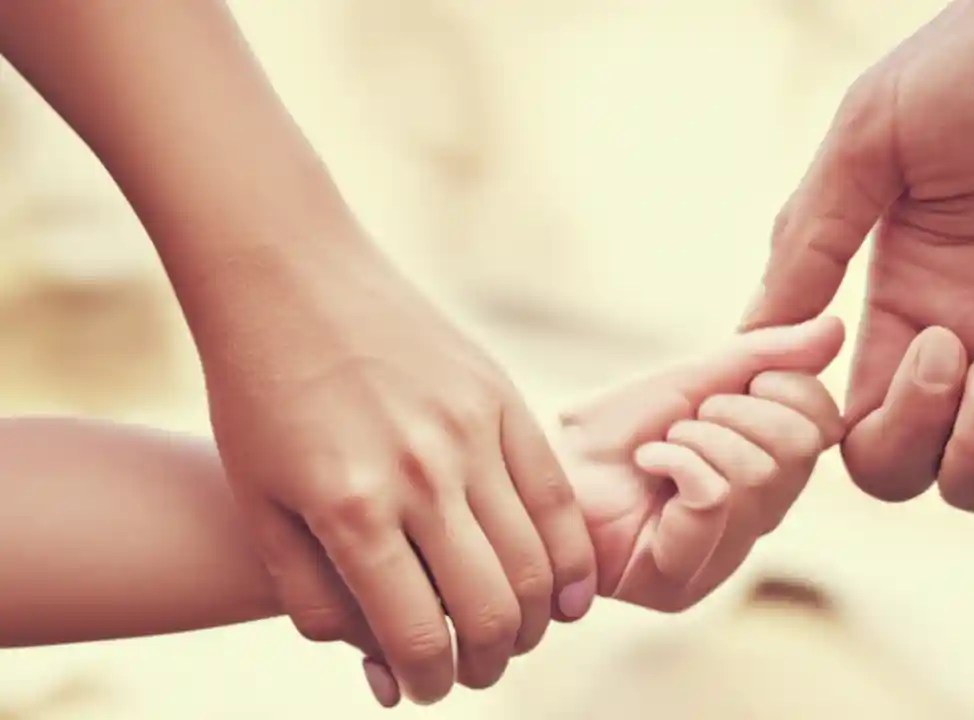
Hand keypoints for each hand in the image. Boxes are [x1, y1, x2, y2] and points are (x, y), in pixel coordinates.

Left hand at [202, 248, 596, 704]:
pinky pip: (556, 495)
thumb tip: (386, 674)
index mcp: (352, 509)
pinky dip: (572, 557)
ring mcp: (472, 430)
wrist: (288, 275)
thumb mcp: (259, 509)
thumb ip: (319, 602)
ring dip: (531, 620)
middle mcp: (423, 474)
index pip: (419, 636)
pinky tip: (568, 594)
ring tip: (512, 634)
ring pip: (537, 560)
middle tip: (472, 670)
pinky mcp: (502, 398)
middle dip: (486, 662)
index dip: (429, 681)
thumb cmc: (260, 395)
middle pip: (492, 609)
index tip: (426, 686)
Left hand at [558, 318, 844, 611]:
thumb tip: (834, 327)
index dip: (783, 387)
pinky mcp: (681, 583)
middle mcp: (757, 521)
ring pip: (757, 473)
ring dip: (697, 438)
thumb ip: (763, 357)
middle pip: (799, 447)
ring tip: (661, 447)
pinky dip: (677, 462)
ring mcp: (722, 560)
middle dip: (736, 411)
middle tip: (687, 419)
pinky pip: (713, 498)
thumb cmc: (611, 428)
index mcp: (771, 473)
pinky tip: (647, 465)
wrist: (540, 462)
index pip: (824, 425)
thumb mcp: (694, 379)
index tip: (730, 385)